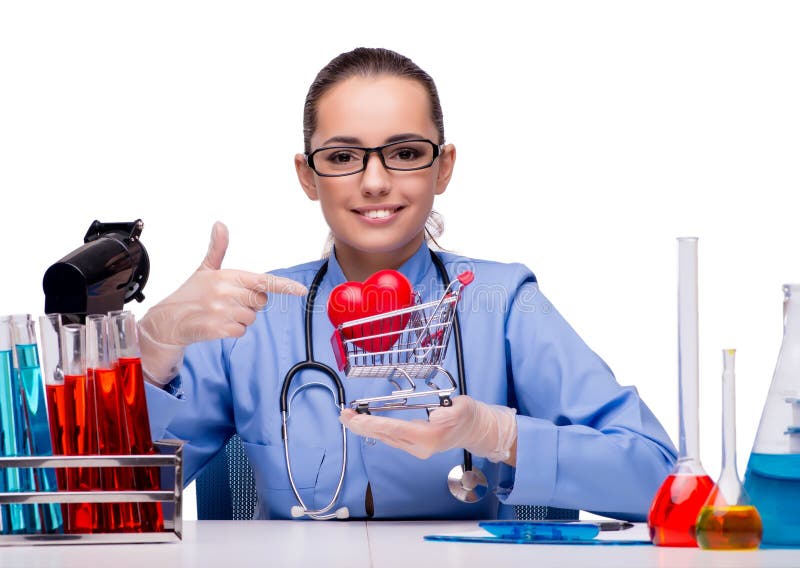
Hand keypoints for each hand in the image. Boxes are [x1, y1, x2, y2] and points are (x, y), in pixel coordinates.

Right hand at [138, 221, 307, 384]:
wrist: (168, 320)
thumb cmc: (190, 294)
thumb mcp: (205, 269)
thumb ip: (217, 248)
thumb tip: (220, 224)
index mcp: (227, 276)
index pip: (263, 281)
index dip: (285, 286)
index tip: (302, 290)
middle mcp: (226, 293)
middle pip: (260, 302)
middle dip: (249, 304)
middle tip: (228, 302)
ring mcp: (222, 312)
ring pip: (251, 318)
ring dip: (240, 319)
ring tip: (219, 313)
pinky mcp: (218, 329)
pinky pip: (241, 331)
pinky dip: (232, 331)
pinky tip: (217, 325)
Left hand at [340, 396, 517, 464]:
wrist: (476, 430)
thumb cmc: (469, 416)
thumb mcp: (464, 408)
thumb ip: (450, 413)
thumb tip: (435, 417)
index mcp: (429, 437)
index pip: (396, 429)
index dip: (375, 423)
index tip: (357, 418)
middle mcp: (419, 446)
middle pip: (385, 436)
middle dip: (362, 426)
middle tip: (343, 414)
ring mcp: (415, 448)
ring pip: (385, 438)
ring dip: (365, 428)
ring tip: (348, 416)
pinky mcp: (413, 445)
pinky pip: (389, 437)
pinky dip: (375, 429)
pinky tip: (363, 423)